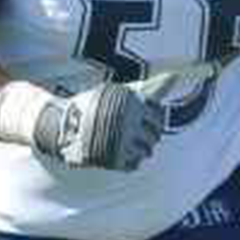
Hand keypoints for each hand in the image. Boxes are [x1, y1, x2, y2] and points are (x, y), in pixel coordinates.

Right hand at [33, 82, 164, 170]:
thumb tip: (176, 76)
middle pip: (155, 135)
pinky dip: (130, 160)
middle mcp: (131, 123)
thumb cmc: (94, 106)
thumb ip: (151, 88)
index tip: (143, 120)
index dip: (153, 119)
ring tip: (126, 142)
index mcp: (133, 105)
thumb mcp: (120, 92)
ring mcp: (124, 142)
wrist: (62, 124)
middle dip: (148, 134)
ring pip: (147, 151)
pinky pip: (135, 164)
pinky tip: (120, 152)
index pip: (159, 116)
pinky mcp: (116, 159)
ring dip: (139, 148)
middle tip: (135, 132)